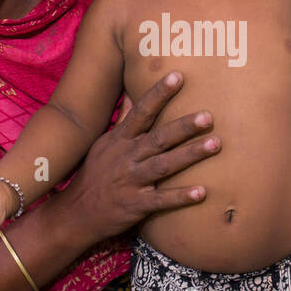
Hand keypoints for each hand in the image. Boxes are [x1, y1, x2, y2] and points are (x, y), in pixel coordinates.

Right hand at [47, 71, 218, 240]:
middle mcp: (126, 157)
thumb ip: (123, 119)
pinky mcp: (135, 205)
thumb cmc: (94, 175)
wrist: (75, 213)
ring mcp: (130, 181)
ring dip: (190, 154)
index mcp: (120, 140)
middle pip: (159, 138)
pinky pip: (161, 200)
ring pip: (163, 165)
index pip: (142, 112)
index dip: (159, 94)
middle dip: (184, 126)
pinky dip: (180, 196)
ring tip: (215, 144)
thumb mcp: (104, 144)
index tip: (178, 76)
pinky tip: (202, 192)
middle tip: (209, 116)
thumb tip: (131, 92)